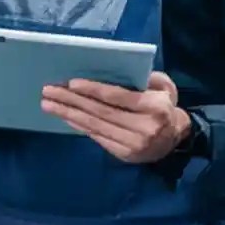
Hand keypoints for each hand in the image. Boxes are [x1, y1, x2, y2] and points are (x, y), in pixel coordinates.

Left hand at [40, 71, 191, 163]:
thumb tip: (114, 70)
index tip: (71, 83)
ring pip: (95, 126)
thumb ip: (144, 77)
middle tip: (48, 91)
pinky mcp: (124, 155)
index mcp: (154, 108)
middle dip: (72, 101)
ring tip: (48, 104)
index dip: (94, 90)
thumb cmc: (164, 105)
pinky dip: (79, 126)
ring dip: (68, 114)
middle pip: (101, 112)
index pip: (118, 97)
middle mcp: (143, 128)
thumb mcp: (163, 85)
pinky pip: (97, 137)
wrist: (176, 138)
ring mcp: (133, 144)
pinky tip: (65, 117)